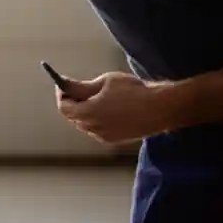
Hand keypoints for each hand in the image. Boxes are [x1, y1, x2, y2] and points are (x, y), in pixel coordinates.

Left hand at [56, 72, 177, 144]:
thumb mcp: (104, 82)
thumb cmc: (133, 91)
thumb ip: (81, 86)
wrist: (160, 108)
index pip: (64, 108)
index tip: (63, 84)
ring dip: (85, 112)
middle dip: (73, 102)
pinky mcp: (115, 140)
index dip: (62, 95)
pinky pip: (98, 130)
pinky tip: (107, 109)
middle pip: (74, 117)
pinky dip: (96, 120)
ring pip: (86, 124)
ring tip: (94, 97)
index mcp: (89, 113)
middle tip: (77, 88)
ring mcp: (105, 136)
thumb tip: (64, 84)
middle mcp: (94, 128)